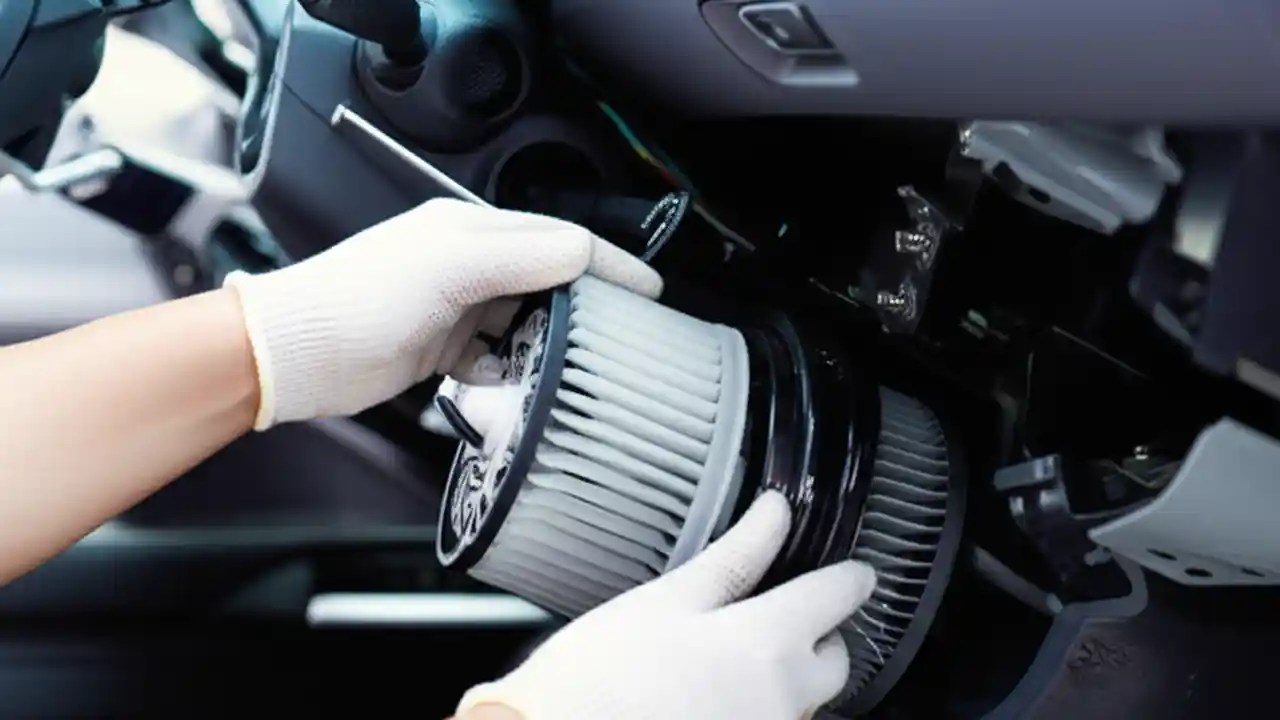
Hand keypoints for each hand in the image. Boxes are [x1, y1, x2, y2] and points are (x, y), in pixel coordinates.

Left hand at [226, 198, 661, 428]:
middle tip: (622, 335)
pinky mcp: (438, 346)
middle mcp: (467, 264)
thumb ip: (520, 255)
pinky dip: (506, 369)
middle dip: (584, 306)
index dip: (609, 265)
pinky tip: (508, 381)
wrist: (294, 352)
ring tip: (570, 365)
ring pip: (523, 322)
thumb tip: (581, 252)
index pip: (561, 240)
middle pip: (547, 282)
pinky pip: (493, 356)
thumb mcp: (448, 266)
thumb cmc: (355, 299)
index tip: (651, 290)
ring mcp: (453, 306)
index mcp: (473, 231)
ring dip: (545, 343)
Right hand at [456, 491, 877, 719]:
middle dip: (816, 638)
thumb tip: (775, 512)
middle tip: (774, 621)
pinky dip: (756, 711)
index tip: (855, 572)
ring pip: (802, 703)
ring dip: (783, 684)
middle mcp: (783, 700)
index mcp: (768, 643)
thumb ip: (733, 556)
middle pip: (833, 661)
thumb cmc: (598, 678)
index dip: (849, 579)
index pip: (835, 598)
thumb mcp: (666, 600)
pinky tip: (710, 701)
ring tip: (723, 670)